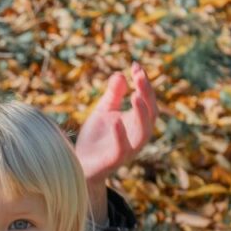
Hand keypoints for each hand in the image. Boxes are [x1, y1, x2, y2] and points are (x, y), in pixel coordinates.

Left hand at [74, 62, 158, 184]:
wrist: (80, 165)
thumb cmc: (95, 138)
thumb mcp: (104, 111)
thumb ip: (113, 95)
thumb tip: (121, 74)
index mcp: (136, 123)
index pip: (147, 101)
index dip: (144, 84)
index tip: (136, 66)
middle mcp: (136, 136)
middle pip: (151, 114)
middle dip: (147, 94)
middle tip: (139, 76)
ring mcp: (128, 150)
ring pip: (143, 133)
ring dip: (141, 114)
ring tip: (135, 95)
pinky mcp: (114, 161)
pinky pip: (122, 149)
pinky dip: (121, 135)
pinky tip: (116, 120)